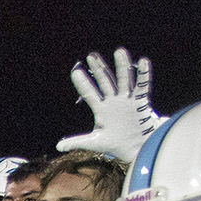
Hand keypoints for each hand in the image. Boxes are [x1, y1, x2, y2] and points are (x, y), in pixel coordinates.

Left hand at [57, 48, 161, 164]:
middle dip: (99, 69)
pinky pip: (143, 86)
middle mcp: (114, 101)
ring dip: (122, 66)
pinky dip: (143, 75)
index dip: (83, 84)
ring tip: (119, 51)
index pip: (90, 94)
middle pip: (105, 81)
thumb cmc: (116, 145)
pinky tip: (142, 62)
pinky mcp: (141, 102)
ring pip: (124, 80)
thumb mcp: (95, 143)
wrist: (137, 150)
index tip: (75, 72)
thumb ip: (77, 142)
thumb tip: (58, 146)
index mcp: (101, 109)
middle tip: (91, 55)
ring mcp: (127, 100)